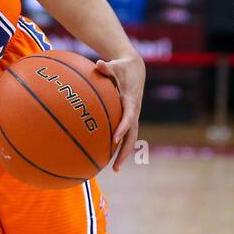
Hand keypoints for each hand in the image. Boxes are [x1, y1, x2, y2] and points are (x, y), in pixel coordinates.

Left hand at [94, 54, 144, 171]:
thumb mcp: (115, 65)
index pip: (128, 118)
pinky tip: (106, 156)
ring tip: (115, 170)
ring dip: (123, 154)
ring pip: (130, 139)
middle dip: (124, 152)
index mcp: (131, 101)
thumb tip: (98, 64)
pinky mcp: (129, 118)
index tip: (114, 140)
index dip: (122, 129)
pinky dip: (119, 146)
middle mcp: (134, 112)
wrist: (135, 68)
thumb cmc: (122, 67)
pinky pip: (125, 134)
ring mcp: (133, 117)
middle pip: (131, 136)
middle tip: (116, 167)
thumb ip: (106, 67)